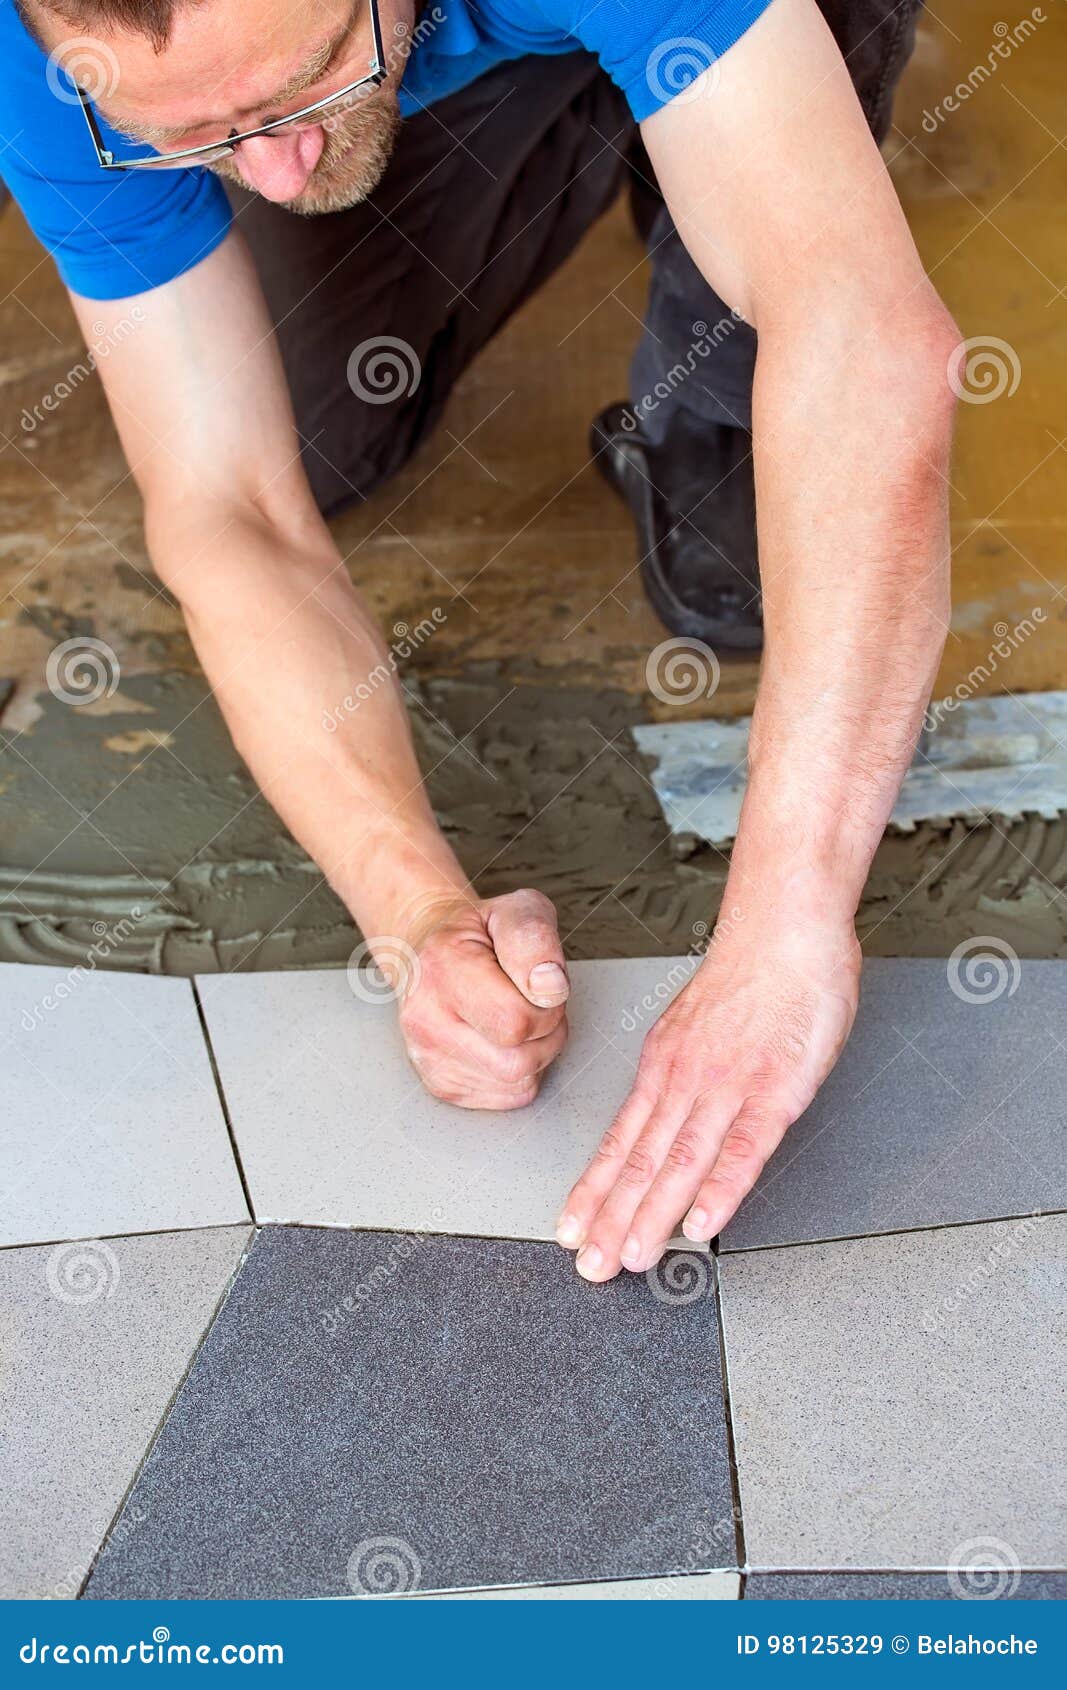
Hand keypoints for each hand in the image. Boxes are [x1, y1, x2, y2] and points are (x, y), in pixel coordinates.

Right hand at [391, 887, 569, 1109]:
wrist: (428, 954)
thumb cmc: (478, 934)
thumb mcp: (515, 911)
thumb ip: (535, 939)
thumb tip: (550, 988)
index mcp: (442, 967)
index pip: (516, 1020)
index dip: (547, 1004)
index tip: (537, 981)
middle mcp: (425, 1018)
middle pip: (517, 1060)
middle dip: (544, 1031)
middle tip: (533, 1002)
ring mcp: (428, 1056)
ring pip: (516, 1082)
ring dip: (537, 1053)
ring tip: (520, 1019)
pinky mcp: (440, 1083)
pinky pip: (508, 1096)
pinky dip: (521, 1073)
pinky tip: (505, 1042)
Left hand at [555, 912, 861, 1278]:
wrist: (784, 929)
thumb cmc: (751, 974)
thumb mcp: (693, 1024)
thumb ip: (681, 1071)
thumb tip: (669, 1112)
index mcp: (664, 1065)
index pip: (620, 1140)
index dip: (594, 1190)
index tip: (573, 1227)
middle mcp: (685, 1080)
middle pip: (640, 1160)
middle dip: (611, 1218)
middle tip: (590, 1265)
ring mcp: (728, 1087)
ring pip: (681, 1161)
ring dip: (652, 1214)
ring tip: (630, 1257)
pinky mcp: (775, 1091)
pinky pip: (744, 1148)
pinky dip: (720, 1189)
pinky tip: (701, 1222)